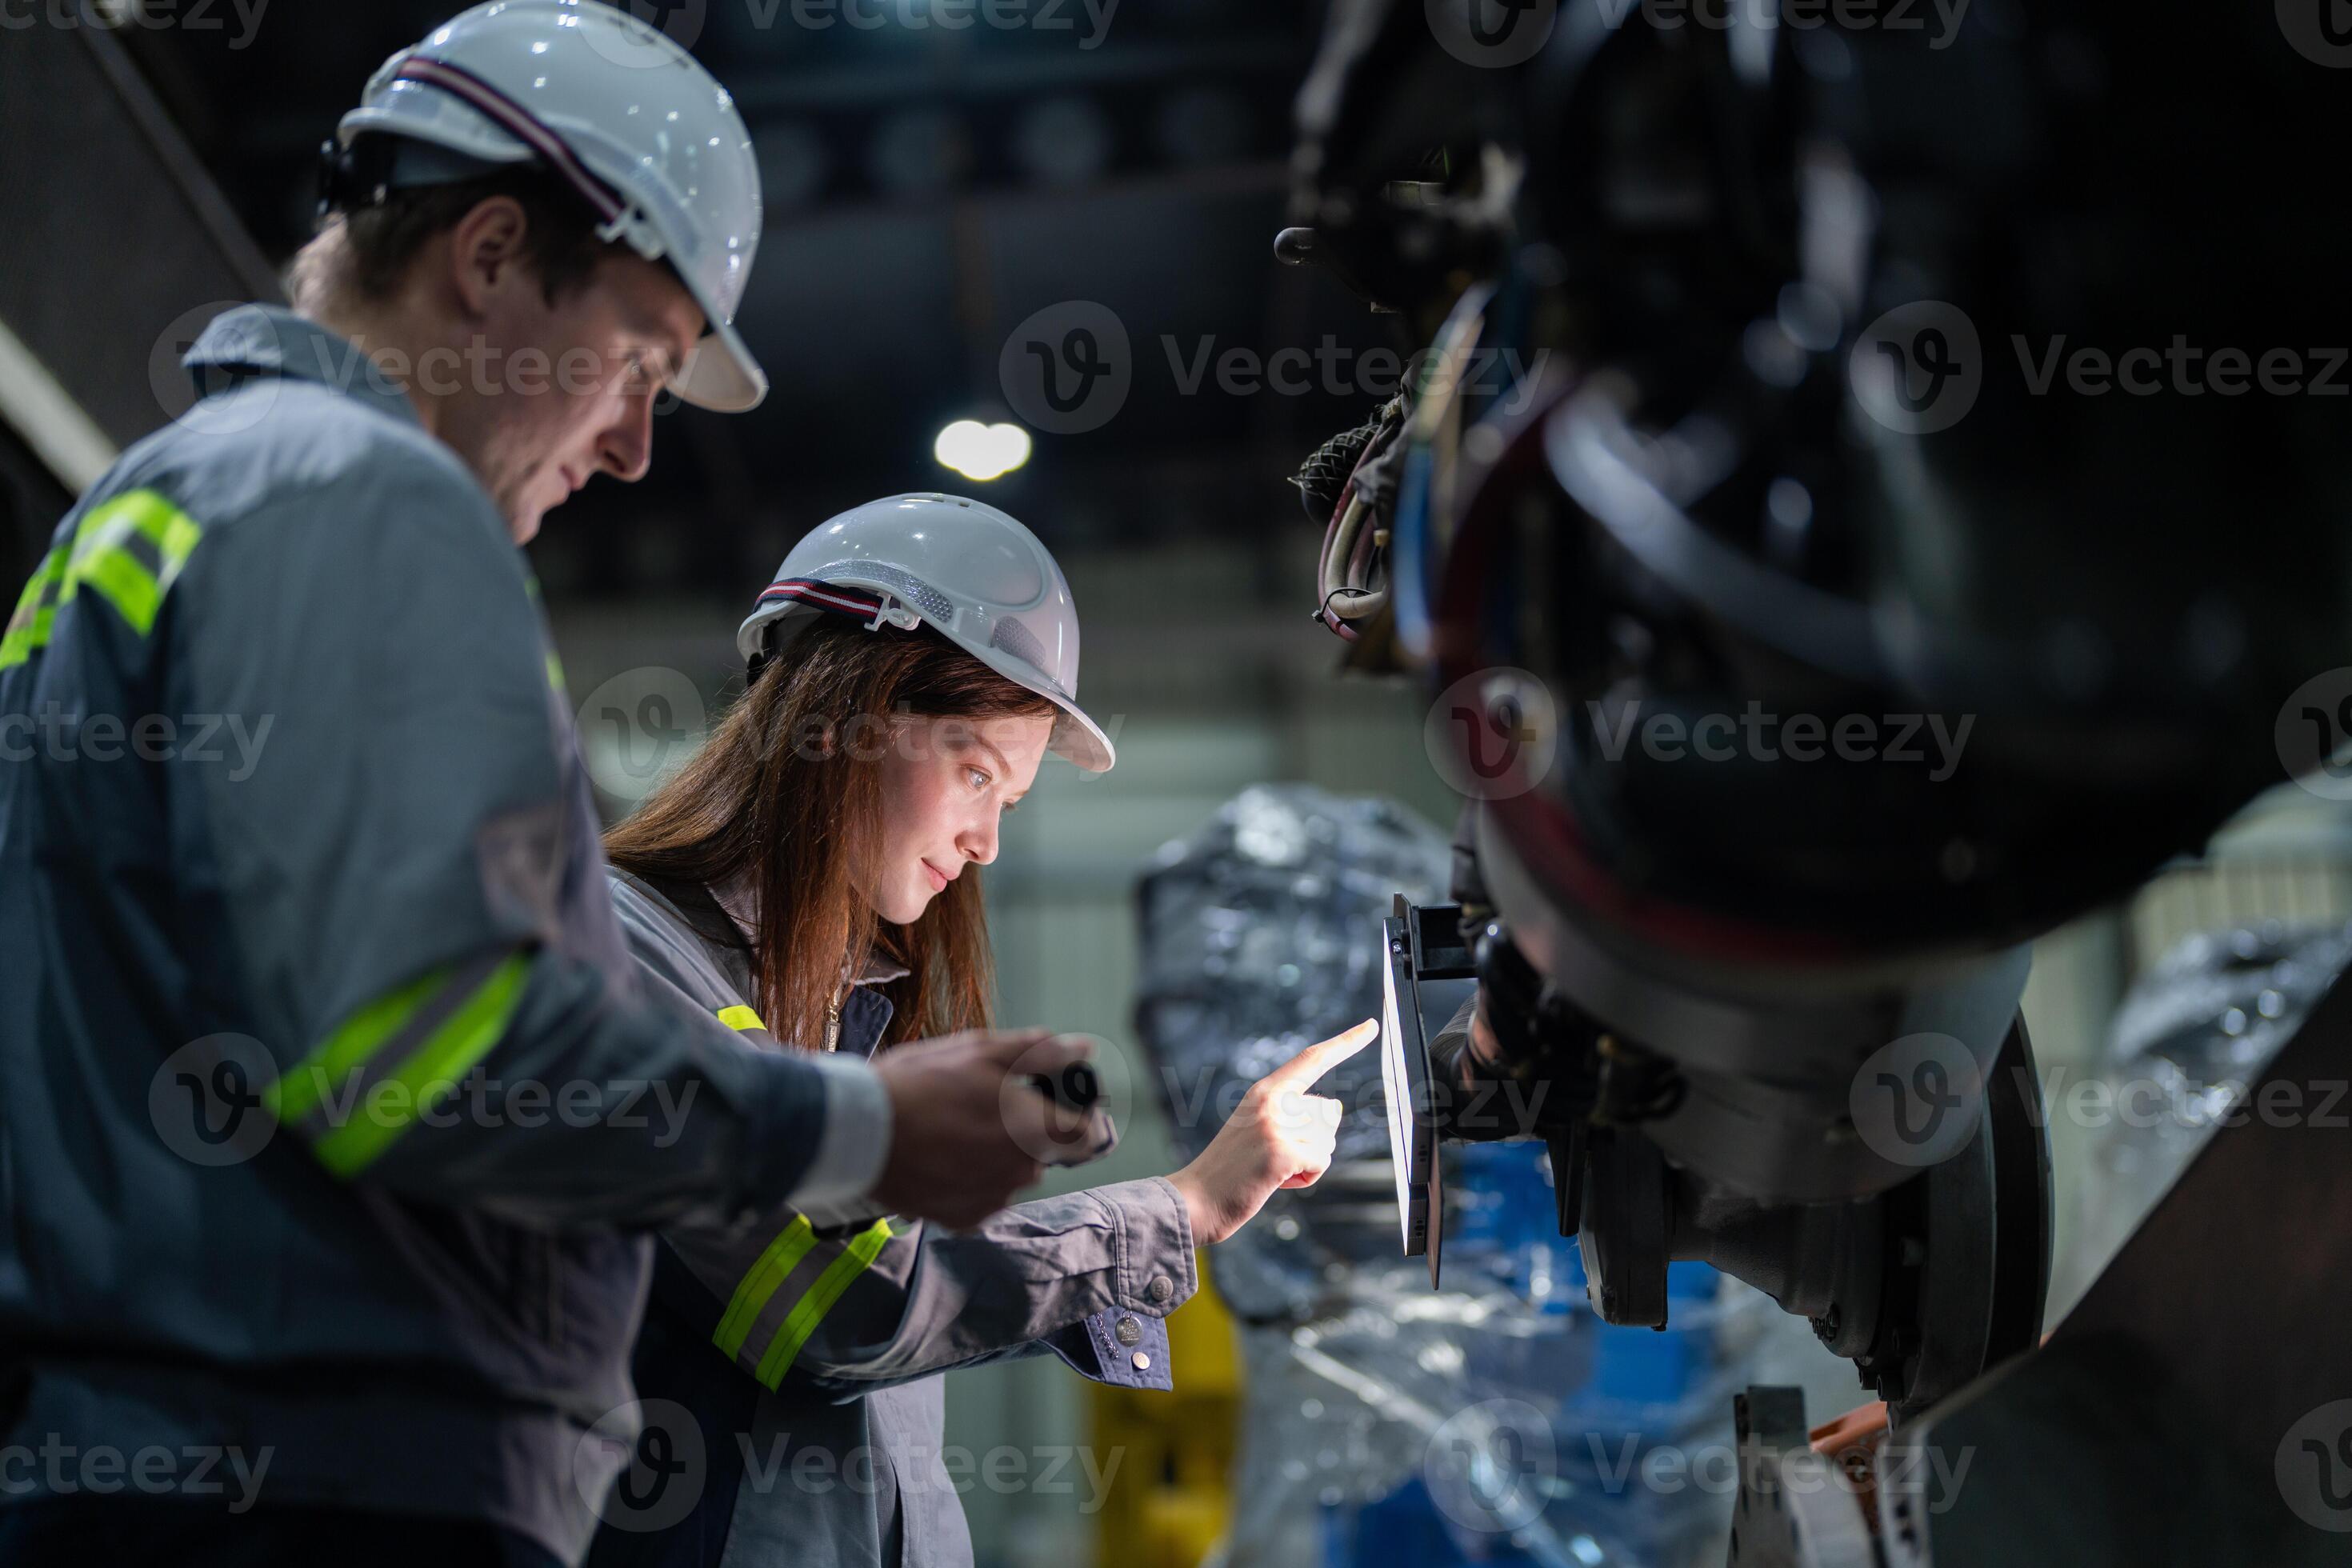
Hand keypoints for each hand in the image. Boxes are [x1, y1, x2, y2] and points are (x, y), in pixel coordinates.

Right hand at [868, 1030, 1094, 1228]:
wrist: (859, 1133)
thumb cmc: (923, 1084)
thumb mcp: (982, 1051)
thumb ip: (1041, 1052)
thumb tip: (1083, 1049)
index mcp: (1037, 1131)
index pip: (1087, 1133)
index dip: (1073, 1114)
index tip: (1049, 1101)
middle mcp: (1024, 1173)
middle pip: (1041, 1151)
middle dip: (1021, 1130)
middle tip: (977, 1105)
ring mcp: (994, 1201)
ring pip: (1009, 1174)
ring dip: (992, 1156)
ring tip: (950, 1130)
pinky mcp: (964, 1220)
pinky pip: (980, 1197)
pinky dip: (967, 1180)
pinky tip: (939, 1157)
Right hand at [1166, 1019, 1376, 1245]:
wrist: (1194, 1200)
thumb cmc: (1232, 1170)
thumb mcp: (1261, 1131)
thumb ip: (1297, 1116)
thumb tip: (1336, 1108)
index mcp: (1264, 1091)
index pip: (1312, 1059)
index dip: (1346, 1042)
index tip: (1372, 1025)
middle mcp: (1270, 1100)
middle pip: (1329, 1113)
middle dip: (1315, 1142)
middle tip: (1276, 1157)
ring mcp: (1274, 1125)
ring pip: (1328, 1141)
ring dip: (1309, 1162)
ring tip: (1272, 1170)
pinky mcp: (1280, 1151)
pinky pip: (1321, 1161)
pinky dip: (1307, 1177)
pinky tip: (1278, 1182)